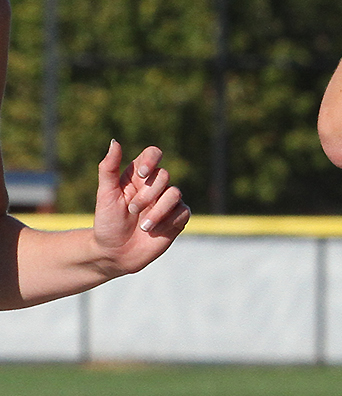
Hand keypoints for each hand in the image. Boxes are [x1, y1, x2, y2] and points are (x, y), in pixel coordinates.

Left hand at [90, 141, 189, 276]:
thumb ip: (109, 168)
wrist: (114, 254)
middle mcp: (155, 187)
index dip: (151, 160)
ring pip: (175, 193)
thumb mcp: (104, 195)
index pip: (153, 154)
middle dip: (147, 195)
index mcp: (137, 177)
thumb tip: (114, 141)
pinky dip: (167, 221)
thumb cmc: (107, 223)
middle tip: (132, 210)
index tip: (141, 174)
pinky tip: (154, 231)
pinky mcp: (177, 218)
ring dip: (157, 211)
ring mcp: (167, 202)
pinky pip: (183, 211)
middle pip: (164, 176)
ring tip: (143, 226)